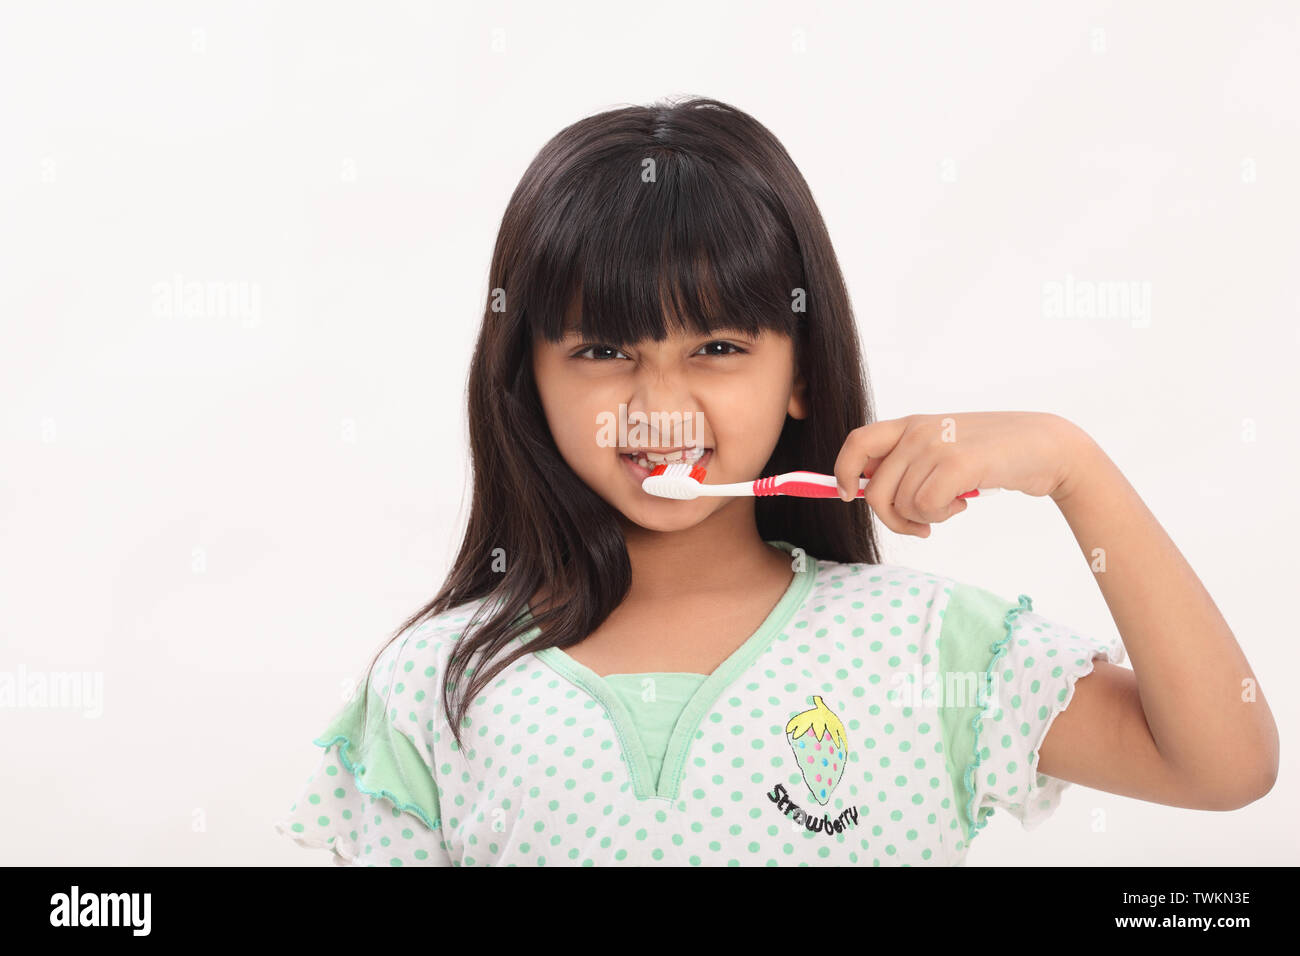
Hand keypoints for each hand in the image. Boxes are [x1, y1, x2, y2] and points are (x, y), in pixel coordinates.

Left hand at [832, 412, 1085, 536]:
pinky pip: (925, 508)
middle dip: (893, 519)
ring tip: (952, 505)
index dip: (842, 471)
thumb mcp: (942, 449)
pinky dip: (941, 516)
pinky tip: (962, 504)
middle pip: (874, 491)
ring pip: (902, 505)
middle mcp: (918, 430)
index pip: (857, 443)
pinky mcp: (957, 463)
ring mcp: (936, 444)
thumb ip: (907, 463)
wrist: (1044, 447)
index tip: (846, 495)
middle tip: (920, 526)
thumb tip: (862, 490)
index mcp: (910, 424)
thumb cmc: (990, 455)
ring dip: (925, 518)